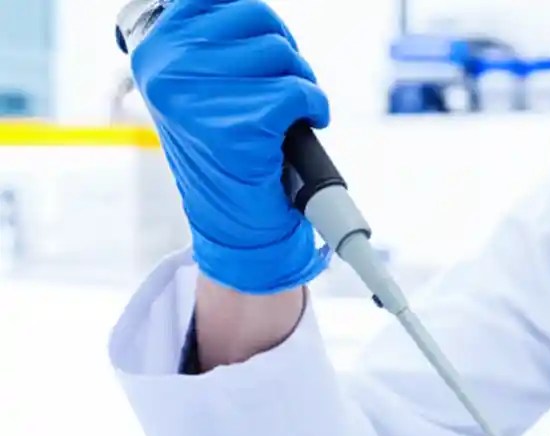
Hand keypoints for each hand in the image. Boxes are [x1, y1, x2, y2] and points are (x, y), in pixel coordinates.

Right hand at [132, 0, 330, 293]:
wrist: (235, 221)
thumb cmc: (224, 148)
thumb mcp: (199, 84)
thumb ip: (212, 41)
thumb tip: (248, 9)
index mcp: (154, 47)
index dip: (256, 23)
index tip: (263, 52)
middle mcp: (167, 68)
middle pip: (257, 19)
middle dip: (284, 52)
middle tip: (283, 86)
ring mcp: (199, 96)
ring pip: (283, 55)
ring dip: (301, 81)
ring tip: (290, 110)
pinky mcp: (237, 125)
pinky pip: (300, 93)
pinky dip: (316, 108)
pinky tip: (306, 124)